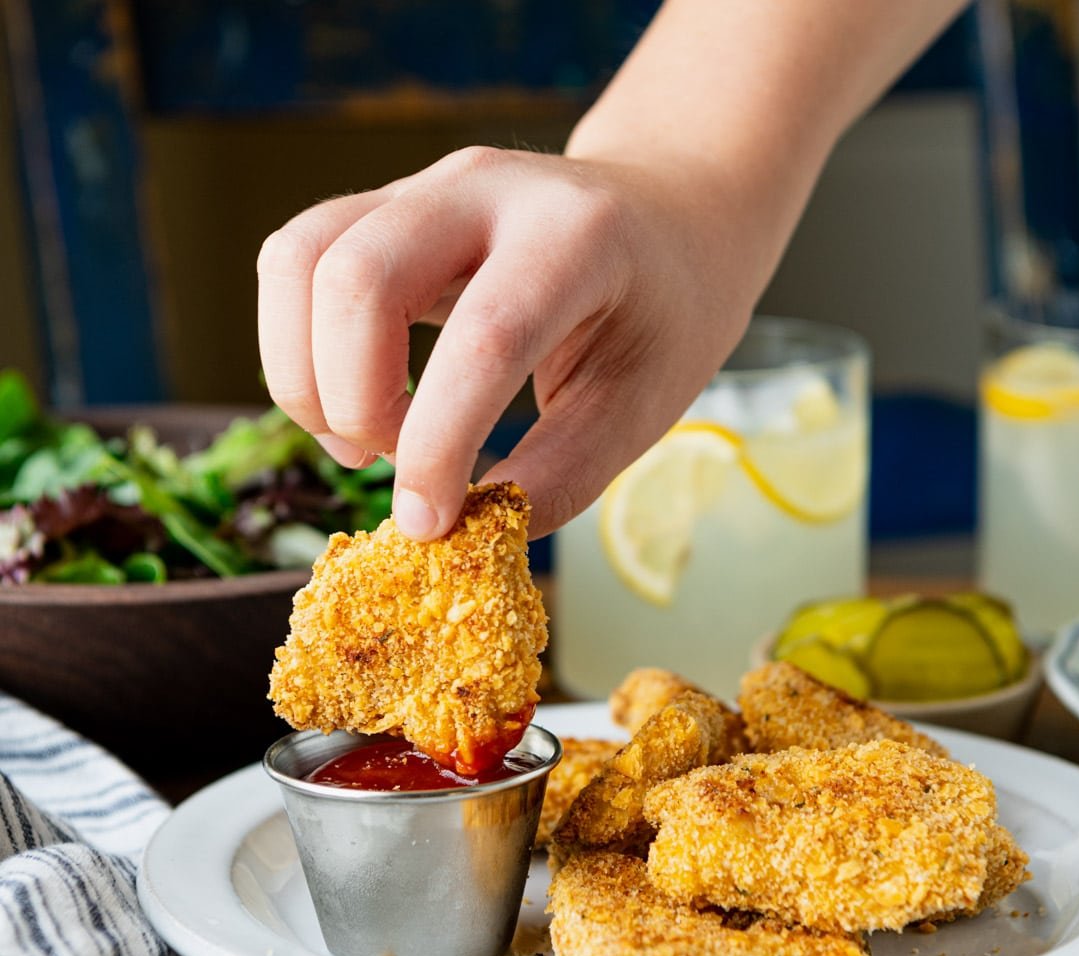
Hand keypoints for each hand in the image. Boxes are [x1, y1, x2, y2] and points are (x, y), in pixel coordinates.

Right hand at [257, 146, 758, 539]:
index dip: (439, 444)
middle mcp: (487, 189)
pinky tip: (353, 398)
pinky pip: (298, 262)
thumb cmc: (667, 312)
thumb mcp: (642, 403)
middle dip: (353, 402)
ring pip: (301, 260)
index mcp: (578, 238)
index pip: (483, 338)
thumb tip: (463, 535)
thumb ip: (560, 473)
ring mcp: (426, 187)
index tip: (429, 523)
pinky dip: (297, 345)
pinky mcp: (387, 206)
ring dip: (304, 374)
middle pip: (356, 277)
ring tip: (364, 442)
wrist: (669, 215)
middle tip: (397, 468)